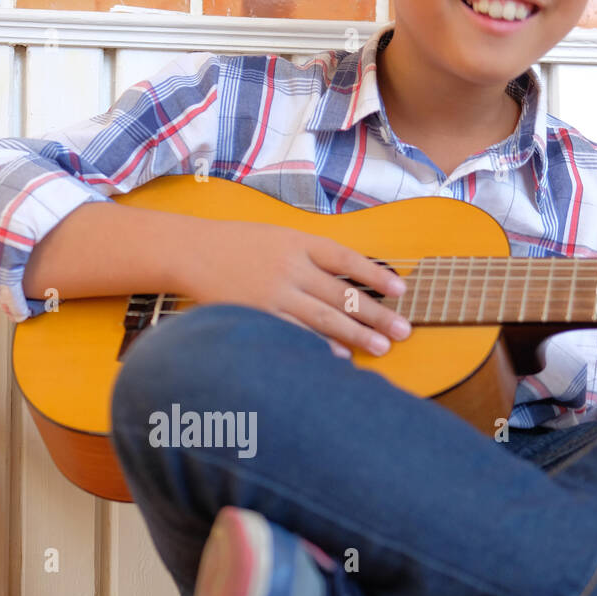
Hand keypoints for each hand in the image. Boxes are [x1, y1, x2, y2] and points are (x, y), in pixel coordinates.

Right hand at [176, 219, 410, 356]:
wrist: (192, 252)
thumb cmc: (240, 245)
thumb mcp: (280, 237)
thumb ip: (313, 256)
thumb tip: (352, 278)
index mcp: (300, 243)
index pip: (347, 259)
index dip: (377, 276)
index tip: (402, 291)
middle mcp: (291, 268)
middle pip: (343, 294)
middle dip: (377, 314)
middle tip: (404, 331)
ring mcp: (275, 293)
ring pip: (324, 317)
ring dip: (356, 334)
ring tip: (382, 347)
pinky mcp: (258, 314)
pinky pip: (295, 333)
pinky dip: (319, 346)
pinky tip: (340, 357)